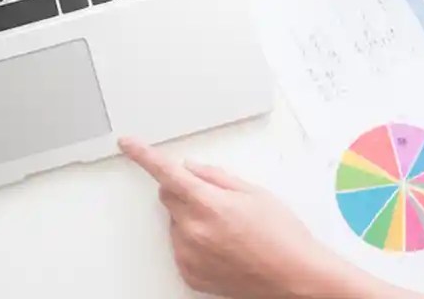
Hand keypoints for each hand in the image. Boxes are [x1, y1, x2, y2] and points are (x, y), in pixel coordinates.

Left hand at [119, 138, 408, 298]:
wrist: (295, 278)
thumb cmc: (282, 237)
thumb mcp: (253, 192)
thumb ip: (215, 177)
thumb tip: (191, 169)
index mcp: (208, 204)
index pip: (165, 172)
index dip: (143, 155)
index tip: (128, 144)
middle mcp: (192, 230)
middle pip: (168, 196)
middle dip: (185, 191)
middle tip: (216, 201)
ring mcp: (188, 254)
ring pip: (175, 223)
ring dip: (191, 219)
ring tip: (228, 230)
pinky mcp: (189, 273)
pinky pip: (181, 246)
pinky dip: (194, 242)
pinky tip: (223, 247)